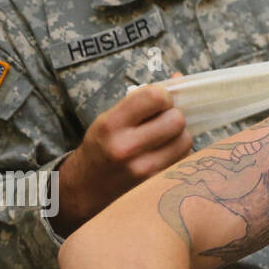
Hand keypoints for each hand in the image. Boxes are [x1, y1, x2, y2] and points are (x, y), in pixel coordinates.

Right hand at [54, 83, 191, 235]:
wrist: (84, 189)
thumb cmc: (101, 146)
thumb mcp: (112, 118)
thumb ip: (144, 99)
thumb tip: (180, 79)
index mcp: (111, 124)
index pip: (156, 97)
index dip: (164, 96)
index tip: (159, 102)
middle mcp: (125, 147)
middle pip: (176, 120)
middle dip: (174, 116)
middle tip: (163, 121)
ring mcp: (141, 169)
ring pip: (185, 140)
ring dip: (180, 136)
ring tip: (163, 138)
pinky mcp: (154, 183)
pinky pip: (182, 159)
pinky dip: (179, 153)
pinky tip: (163, 153)